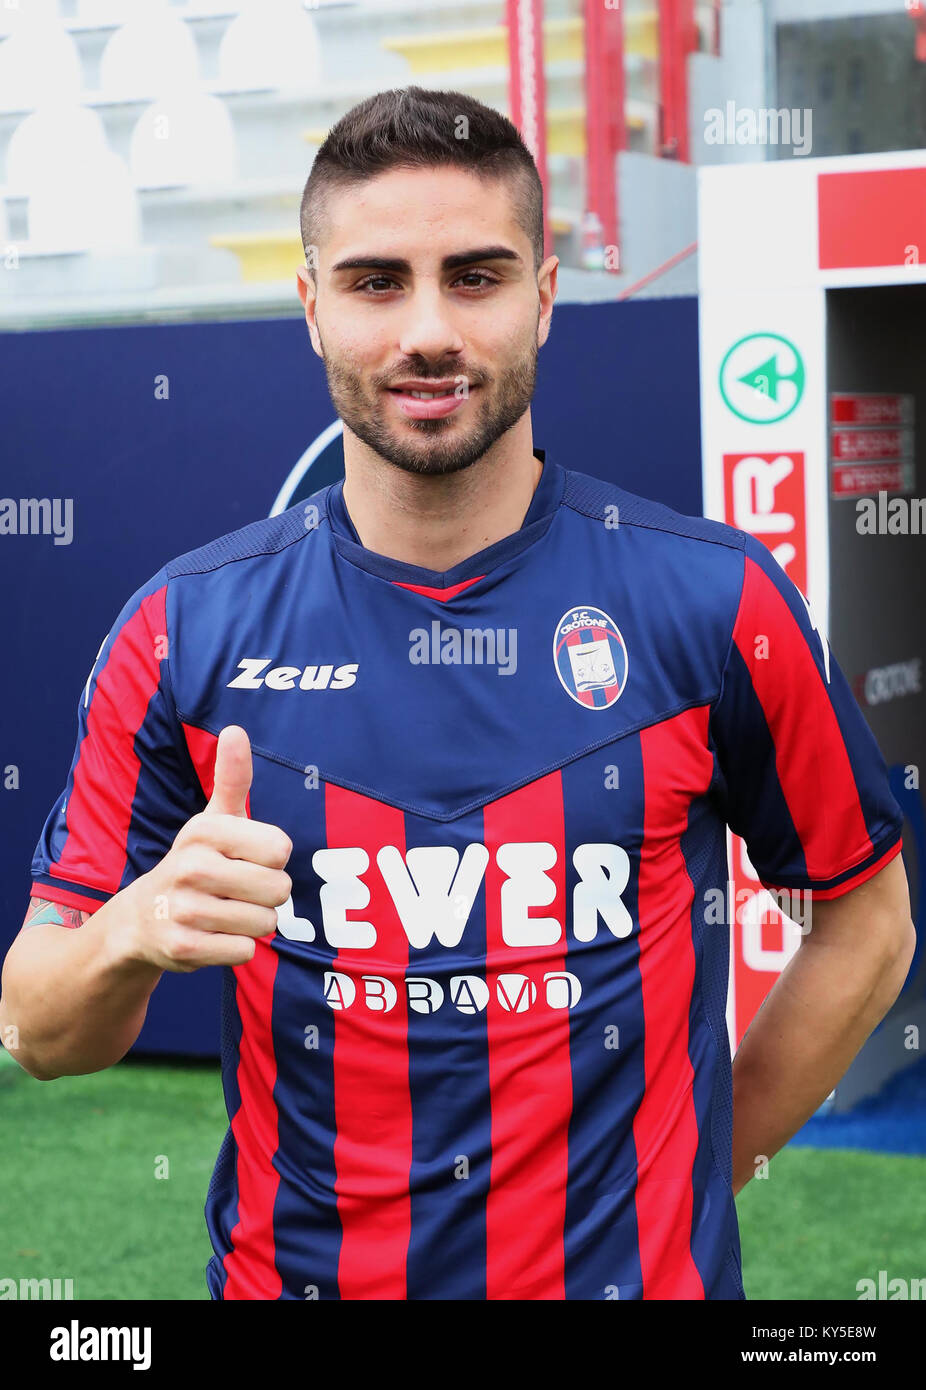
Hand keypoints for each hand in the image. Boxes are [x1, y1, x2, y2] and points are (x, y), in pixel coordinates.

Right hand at [122, 725, 292, 970]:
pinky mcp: (182, 948)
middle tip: (238, 891)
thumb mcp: (211, 820)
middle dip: (268, 895)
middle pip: (278, 889)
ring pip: (264, 923)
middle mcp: (191, 866)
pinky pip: (244, 951)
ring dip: (253, 923)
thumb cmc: (194, 864)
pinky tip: (213, 936)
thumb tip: (236, 730)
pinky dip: (237, 948)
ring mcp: (184, 909)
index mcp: (205, 830)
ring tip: (225, 913)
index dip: (272, 859)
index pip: (281, 848)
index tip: (246, 858)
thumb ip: (231, 779)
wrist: (139, 920)